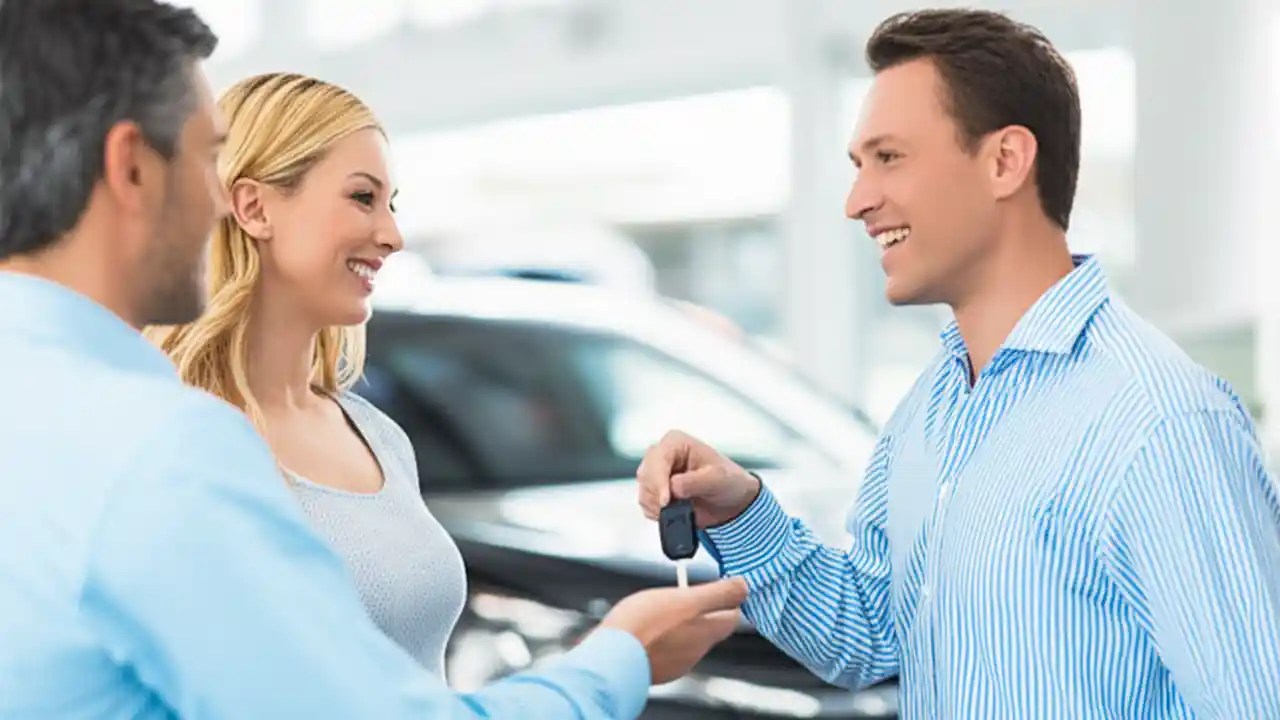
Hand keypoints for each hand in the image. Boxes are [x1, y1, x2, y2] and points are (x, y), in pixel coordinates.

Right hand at [597, 577, 747, 683]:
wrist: (610, 658)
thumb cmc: (644, 626)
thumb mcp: (686, 600)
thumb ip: (718, 593)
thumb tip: (744, 586)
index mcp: (706, 633)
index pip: (731, 617)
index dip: (727, 599)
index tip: (719, 588)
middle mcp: (695, 652)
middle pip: (709, 628)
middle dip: (702, 611)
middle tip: (686, 594)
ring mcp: (675, 662)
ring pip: (687, 638)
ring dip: (681, 624)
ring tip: (663, 608)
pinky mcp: (656, 667)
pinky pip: (667, 648)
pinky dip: (663, 636)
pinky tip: (648, 627)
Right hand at [637, 430, 760, 528]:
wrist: (731, 502)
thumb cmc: (727, 481)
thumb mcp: (717, 478)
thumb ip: (694, 481)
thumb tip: (673, 487)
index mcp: (676, 442)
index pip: (657, 459)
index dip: (658, 480)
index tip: (666, 500)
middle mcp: (662, 456)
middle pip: (645, 475)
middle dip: (658, 494)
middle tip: (673, 507)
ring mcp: (656, 474)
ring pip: (644, 491)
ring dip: (658, 505)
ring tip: (681, 508)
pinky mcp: (654, 493)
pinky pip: (646, 505)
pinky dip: (657, 512)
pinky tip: (675, 512)